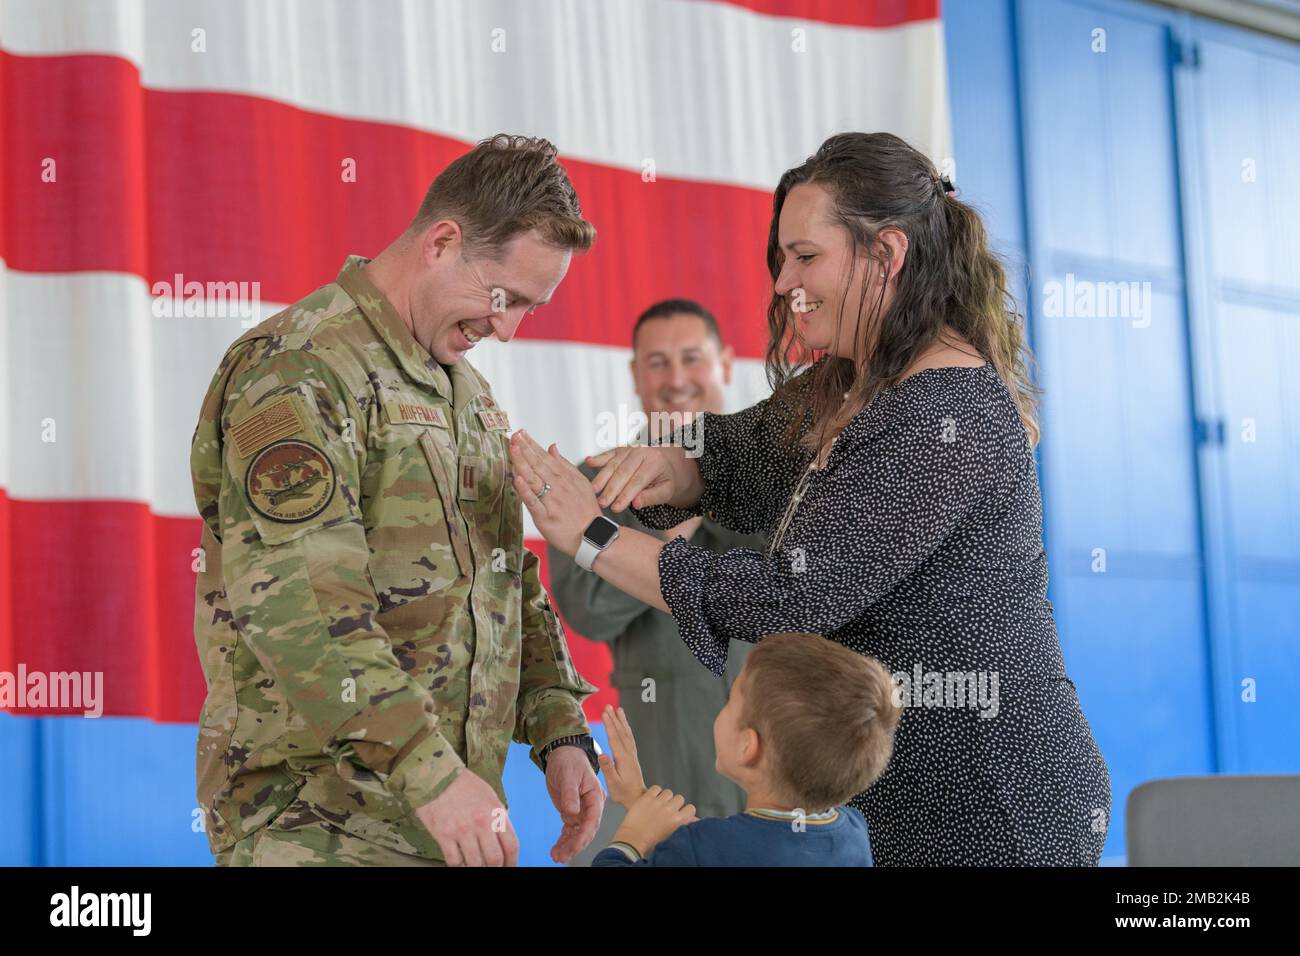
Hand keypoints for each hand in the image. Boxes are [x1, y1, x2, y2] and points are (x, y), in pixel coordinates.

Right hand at [414, 769, 517, 865]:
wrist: (436, 776)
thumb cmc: (463, 785)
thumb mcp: (489, 796)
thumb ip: (497, 818)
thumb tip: (503, 841)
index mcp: (495, 812)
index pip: (511, 845)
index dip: (512, 861)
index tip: (510, 866)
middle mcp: (481, 822)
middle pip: (495, 859)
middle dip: (496, 868)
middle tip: (494, 869)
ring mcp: (462, 830)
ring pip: (475, 863)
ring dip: (478, 868)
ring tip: (477, 865)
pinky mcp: (444, 835)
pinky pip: (454, 861)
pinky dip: (459, 865)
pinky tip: (460, 862)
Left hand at [509, 430, 600, 556]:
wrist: (593, 536)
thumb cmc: (586, 511)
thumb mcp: (581, 483)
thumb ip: (565, 465)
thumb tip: (552, 447)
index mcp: (565, 478)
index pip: (545, 457)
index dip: (532, 445)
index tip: (521, 433)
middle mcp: (558, 487)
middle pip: (538, 465)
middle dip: (525, 449)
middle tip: (513, 436)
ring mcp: (551, 501)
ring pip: (534, 480)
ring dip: (523, 464)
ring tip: (514, 449)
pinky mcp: (545, 517)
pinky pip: (534, 502)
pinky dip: (526, 491)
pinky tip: (517, 480)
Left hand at [545, 745, 604, 863]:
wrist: (562, 754)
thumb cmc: (569, 761)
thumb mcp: (568, 775)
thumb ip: (570, 794)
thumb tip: (572, 813)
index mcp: (595, 796)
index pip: (592, 819)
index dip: (584, 835)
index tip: (575, 846)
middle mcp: (590, 806)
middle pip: (586, 830)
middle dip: (575, 845)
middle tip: (562, 857)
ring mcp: (581, 810)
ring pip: (577, 833)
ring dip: (568, 846)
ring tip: (556, 857)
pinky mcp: (570, 812)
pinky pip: (568, 830)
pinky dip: (563, 840)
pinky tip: (555, 850)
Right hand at [586, 444, 702, 512]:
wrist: (665, 463)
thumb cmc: (664, 478)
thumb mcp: (666, 490)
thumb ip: (652, 497)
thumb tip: (636, 503)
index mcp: (655, 462)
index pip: (638, 481)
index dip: (626, 495)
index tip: (616, 507)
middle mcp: (641, 452)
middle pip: (623, 472)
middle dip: (611, 489)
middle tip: (603, 503)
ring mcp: (629, 449)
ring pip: (613, 465)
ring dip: (601, 478)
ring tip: (594, 491)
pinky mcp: (620, 450)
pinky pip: (608, 454)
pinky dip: (598, 458)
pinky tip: (589, 461)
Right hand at [597, 704, 647, 808]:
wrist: (637, 799)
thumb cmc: (623, 793)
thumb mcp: (613, 783)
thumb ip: (608, 768)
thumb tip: (602, 754)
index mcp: (623, 759)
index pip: (615, 738)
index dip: (610, 724)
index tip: (605, 713)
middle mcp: (629, 754)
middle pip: (621, 732)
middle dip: (614, 718)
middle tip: (608, 706)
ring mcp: (632, 755)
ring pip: (627, 734)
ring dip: (622, 721)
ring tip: (619, 710)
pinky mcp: (632, 757)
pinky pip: (629, 739)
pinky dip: (626, 729)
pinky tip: (624, 725)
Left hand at [612, 785, 697, 857]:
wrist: (633, 839)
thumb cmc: (652, 839)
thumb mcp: (672, 833)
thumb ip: (684, 824)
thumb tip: (696, 819)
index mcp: (678, 820)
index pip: (690, 808)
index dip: (685, 810)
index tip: (680, 812)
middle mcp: (670, 810)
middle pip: (679, 798)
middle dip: (674, 803)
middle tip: (666, 810)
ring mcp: (658, 802)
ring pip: (668, 792)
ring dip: (664, 797)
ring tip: (657, 805)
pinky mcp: (647, 797)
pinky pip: (656, 788)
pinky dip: (654, 792)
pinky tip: (651, 800)